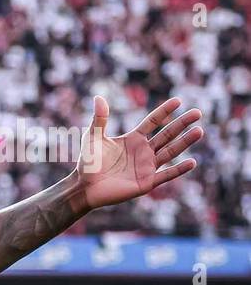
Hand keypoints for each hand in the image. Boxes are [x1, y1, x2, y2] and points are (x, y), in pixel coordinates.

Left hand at [74, 95, 201, 210]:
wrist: (84, 187)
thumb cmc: (87, 162)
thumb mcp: (93, 138)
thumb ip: (99, 119)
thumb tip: (98, 97)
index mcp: (133, 139)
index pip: (152, 122)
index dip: (164, 111)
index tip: (178, 100)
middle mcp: (143, 151)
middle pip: (167, 135)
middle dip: (182, 124)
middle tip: (197, 113)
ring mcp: (147, 167)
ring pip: (170, 152)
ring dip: (185, 142)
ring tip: (199, 131)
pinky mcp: (147, 182)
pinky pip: (166, 175)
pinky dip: (178, 170)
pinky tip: (192, 162)